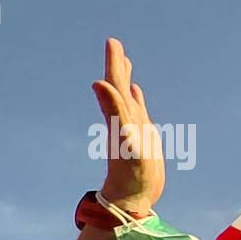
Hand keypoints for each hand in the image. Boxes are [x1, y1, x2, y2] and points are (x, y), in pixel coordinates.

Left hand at [92, 38, 165, 214]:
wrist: (132, 198)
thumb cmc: (129, 172)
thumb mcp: (123, 138)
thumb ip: (113, 110)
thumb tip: (98, 83)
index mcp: (119, 116)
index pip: (115, 84)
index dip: (114, 63)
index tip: (111, 42)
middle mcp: (124, 119)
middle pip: (119, 86)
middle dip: (117, 65)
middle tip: (113, 44)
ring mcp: (133, 128)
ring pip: (128, 97)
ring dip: (125, 79)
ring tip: (124, 62)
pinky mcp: (142, 137)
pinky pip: (138, 113)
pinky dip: (136, 100)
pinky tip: (135, 94)